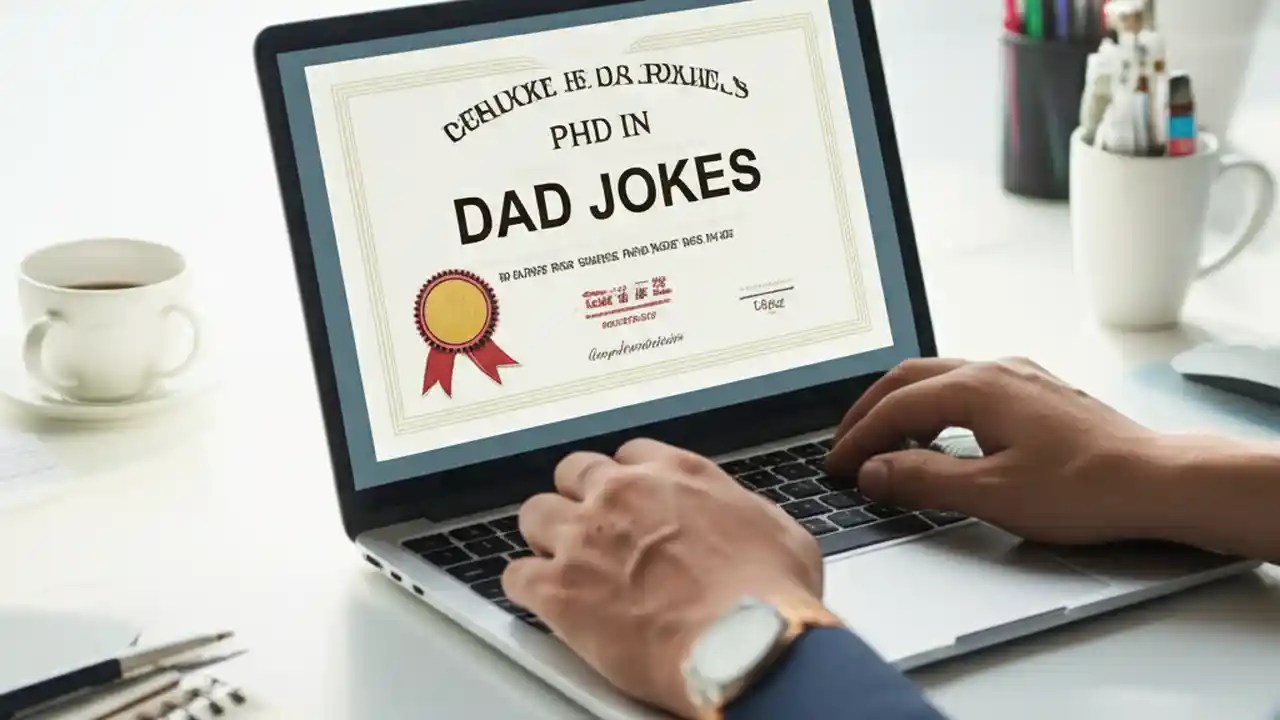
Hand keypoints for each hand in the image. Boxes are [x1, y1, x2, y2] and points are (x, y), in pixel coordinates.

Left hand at [502, 438, 824, 718]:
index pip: (629, 455)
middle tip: (592, 531)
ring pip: (535, 514)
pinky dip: (526, 588)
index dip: (626, 482)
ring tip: (561, 565)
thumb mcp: (777, 531)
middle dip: (580, 500)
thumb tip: (743, 523)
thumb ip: (741, 513)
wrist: (743, 645)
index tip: (629, 502)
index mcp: (675, 474)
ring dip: (547, 538)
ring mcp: (583, 538)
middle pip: (573, 473)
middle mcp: (621, 494)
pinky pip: (516, 576)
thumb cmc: (769, 596)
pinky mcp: (558, 588)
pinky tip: (541, 602)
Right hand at [826, 357, 1166, 544]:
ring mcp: (1019, 376)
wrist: (1157, 481)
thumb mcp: (992, 493)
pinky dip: (934, 404)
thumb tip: (873, 472)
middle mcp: (995, 369)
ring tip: (881, 439)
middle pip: (909, 378)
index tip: (837, 466)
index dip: (859, 438)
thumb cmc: (1084, 488)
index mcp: (977, 387)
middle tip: (845, 446)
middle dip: (869, 411)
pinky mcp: (1037, 391)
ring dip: (901, 404)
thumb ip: (924, 480)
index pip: (896, 407)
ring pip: (938, 376)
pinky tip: (937, 432)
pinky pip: (967, 384)